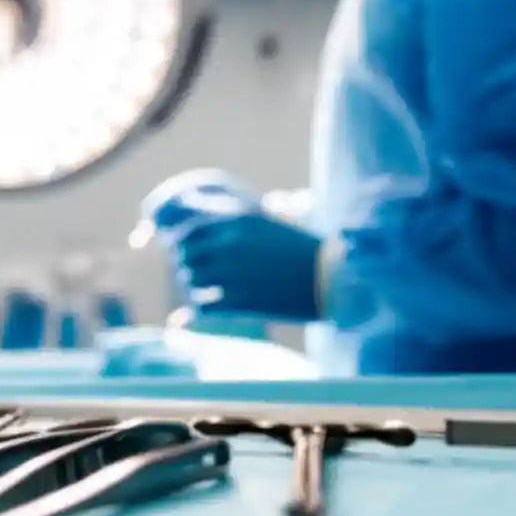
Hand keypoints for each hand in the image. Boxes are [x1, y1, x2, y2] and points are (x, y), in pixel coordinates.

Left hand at [175, 213, 321, 321]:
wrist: (333, 280)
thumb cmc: (311, 250)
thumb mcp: (283, 220)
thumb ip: (263, 209)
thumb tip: (262, 200)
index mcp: (235, 221)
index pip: (188, 231)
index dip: (182, 242)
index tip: (184, 249)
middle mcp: (228, 245)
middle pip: (185, 257)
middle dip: (189, 264)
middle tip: (197, 272)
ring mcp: (231, 275)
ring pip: (191, 282)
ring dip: (195, 287)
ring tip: (208, 290)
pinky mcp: (239, 302)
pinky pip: (202, 308)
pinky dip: (194, 314)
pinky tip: (194, 315)